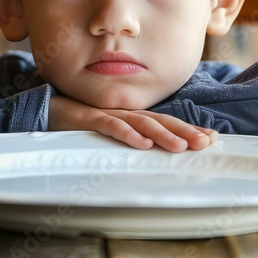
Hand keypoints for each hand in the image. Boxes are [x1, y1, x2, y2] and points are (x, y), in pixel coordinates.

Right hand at [47, 94, 217, 151]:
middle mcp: (125, 112)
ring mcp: (107, 113)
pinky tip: (141, 143)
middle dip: (185, 131)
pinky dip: (126, 134)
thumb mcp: (111, 128)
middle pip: (160, 121)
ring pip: (140, 123)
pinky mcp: (88, 119)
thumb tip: (156, 148)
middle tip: (206, 142)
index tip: (211, 138)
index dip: (189, 128)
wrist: (45, 109)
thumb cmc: (80, 120)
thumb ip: (132, 134)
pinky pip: (110, 126)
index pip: (166, 121)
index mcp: (132, 115)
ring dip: (162, 135)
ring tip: (181, 146)